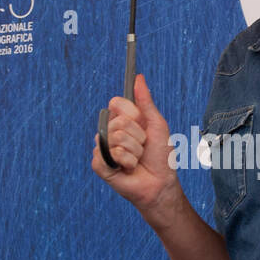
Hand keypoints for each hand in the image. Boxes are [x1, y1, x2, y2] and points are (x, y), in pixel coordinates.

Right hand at [91, 73, 179, 216]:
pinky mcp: (99, 165)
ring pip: (115, 138)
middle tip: (142, 147)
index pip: (116, 103)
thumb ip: (146, 101)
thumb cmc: (160, 155)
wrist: (160, 182)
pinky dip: (125, 162)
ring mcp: (103, 148)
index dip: (132, 113)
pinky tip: (127, 168)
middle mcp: (110, 132)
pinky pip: (109, 155)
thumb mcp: (157, 124)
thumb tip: (139, 77)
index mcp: (121, 120)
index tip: (142, 124)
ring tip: (136, 159)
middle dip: (137, 136)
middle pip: (118, 122)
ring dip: (134, 151)